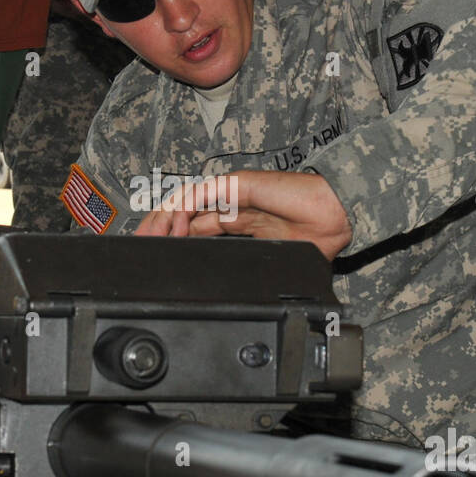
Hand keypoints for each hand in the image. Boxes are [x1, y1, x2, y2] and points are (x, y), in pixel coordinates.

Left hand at [134, 170, 352, 260]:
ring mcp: (230, 196)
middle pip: (182, 217)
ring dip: (163, 221)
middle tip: (139, 249)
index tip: (153, 260)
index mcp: (238, 225)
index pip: (194, 232)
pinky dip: (181, 208)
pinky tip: (171, 224)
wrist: (335, 217)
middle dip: (157, 233)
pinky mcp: (234, 186)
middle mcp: (229, 208)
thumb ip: (245, 269)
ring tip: (149, 238)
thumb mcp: (269, 262)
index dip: (171, 243)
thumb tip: (222, 290)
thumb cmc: (314, 238)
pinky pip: (199, 194)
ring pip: (184, 204)